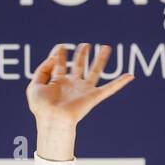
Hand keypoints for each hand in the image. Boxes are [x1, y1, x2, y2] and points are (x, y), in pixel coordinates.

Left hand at [27, 43, 132, 159]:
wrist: (52, 119)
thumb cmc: (41, 107)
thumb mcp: (34, 85)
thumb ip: (42, 69)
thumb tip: (54, 57)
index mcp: (57, 83)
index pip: (59, 65)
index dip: (59, 55)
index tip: (60, 46)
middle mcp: (71, 85)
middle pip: (78, 66)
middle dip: (81, 55)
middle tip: (85, 45)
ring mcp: (83, 90)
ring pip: (95, 71)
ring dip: (100, 59)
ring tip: (105, 47)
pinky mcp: (93, 96)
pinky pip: (110, 89)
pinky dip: (120, 82)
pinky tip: (130, 76)